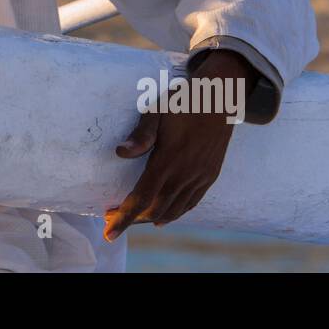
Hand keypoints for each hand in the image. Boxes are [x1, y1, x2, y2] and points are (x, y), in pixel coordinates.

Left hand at [103, 50, 255, 241]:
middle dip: (132, 219)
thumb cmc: (183, 101)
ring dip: (151, 218)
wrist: (219, 96)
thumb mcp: (157, 110)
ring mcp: (201, 177)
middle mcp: (186, 174)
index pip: (142, 198)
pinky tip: (163, 215)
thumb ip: (140, 134)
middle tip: (112, 218)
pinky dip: (174, 213)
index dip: (124, 218)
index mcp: (169, 160)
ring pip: (173, 211)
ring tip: (132, 218)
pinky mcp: (210, 176)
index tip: (109, 232)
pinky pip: (191, 203)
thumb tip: (119, 153)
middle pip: (155, 210)